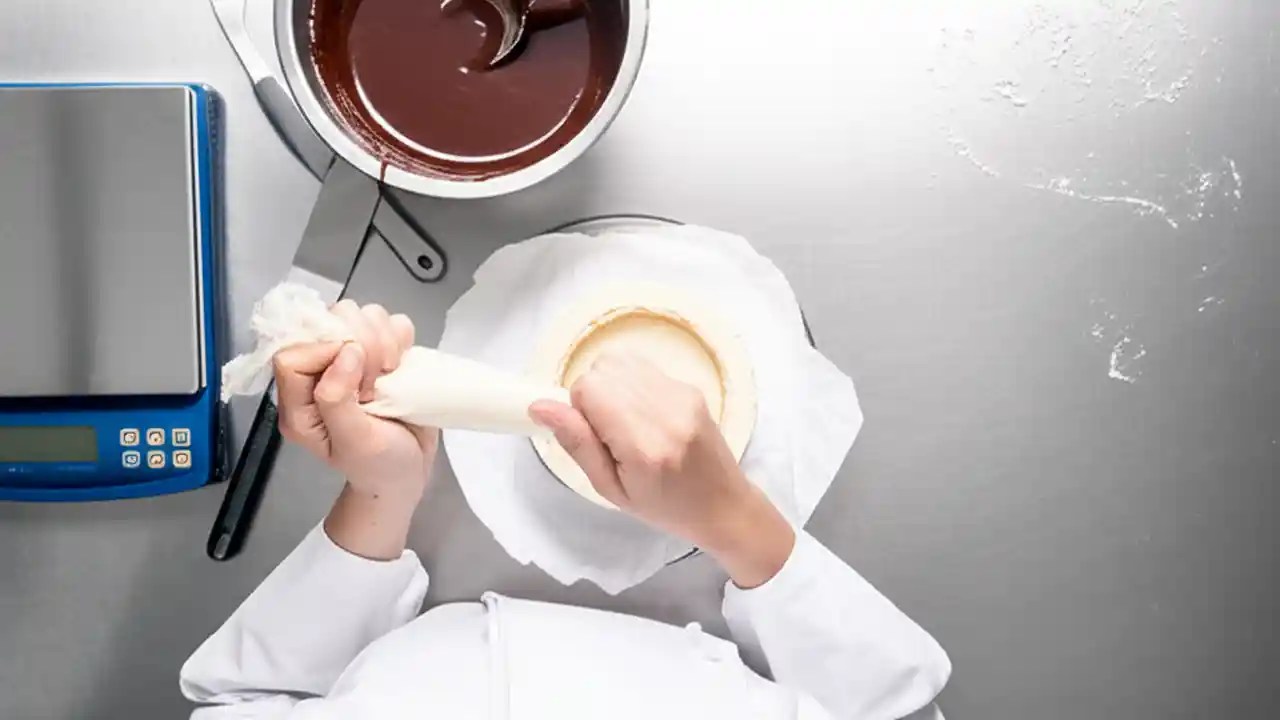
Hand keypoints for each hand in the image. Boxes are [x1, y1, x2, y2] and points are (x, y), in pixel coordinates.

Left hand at [273, 300, 437, 498]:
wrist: (408, 473)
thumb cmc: (378, 466)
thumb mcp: (353, 443)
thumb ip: (337, 399)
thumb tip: (347, 352)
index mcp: (300, 402)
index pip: (294, 353)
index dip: (326, 354)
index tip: (357, 377)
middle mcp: (320, 374)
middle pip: (327, 321)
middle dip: (361, 343)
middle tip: (375, 382)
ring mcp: (352, 359)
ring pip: (358, 313)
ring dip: (382, 339)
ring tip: (389, 373)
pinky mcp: (381, 352)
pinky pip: (389, 321)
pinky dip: (401, 336)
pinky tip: (401, 364)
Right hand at [530, 354, 794, 587]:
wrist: (723, 505)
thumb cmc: (664, 507)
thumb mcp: (611, 489)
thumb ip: (577, 444)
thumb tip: (540, 406)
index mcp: (645, 445)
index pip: (589, 388)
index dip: (579, 409)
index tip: (594, 438)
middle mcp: (667, 411)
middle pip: (603, 368)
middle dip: (594, 396)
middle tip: (609, 433)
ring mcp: (683, 394)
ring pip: (621, 361)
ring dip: (612, 388)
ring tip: (626, 424)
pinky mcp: (691, 387)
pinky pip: (643, 368)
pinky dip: (633, 387)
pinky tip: (646, 418)